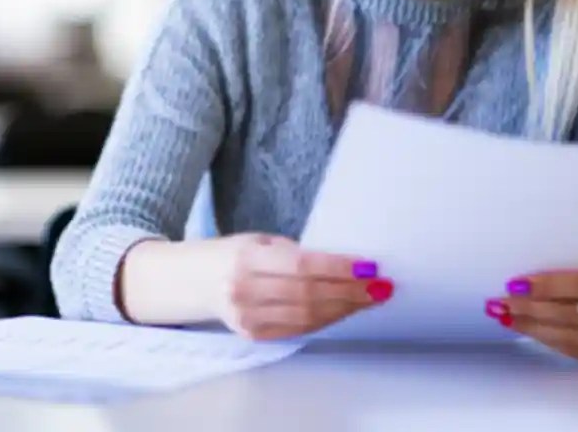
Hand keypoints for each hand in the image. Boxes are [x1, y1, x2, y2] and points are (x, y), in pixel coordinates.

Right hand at [210, 233, 393, 340]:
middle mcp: (245, 290)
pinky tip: (345, 310)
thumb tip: (345, 266)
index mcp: (247, 258)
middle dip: (350, 291)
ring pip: (308, 316)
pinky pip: (299, 329)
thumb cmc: (236, 255)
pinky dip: (326, 320)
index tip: (369, 267)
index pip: (302, 266)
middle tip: (381, 286)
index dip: (338, 269)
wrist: (196, 281)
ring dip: (345, 308)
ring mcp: (248, 318)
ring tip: (371, 298)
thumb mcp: (260, 242)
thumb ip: (296, 254)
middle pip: (309, 295)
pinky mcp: (254, 335)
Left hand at [486, 262, 577, 368]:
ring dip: (532, 328)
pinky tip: (530, 331)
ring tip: (505, 317)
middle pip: (570, 316)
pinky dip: (550, 341)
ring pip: (569, 339)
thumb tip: (535, 273)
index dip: (546, 285)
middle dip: (530, 310)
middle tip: (498, 301)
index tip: (514, 283)